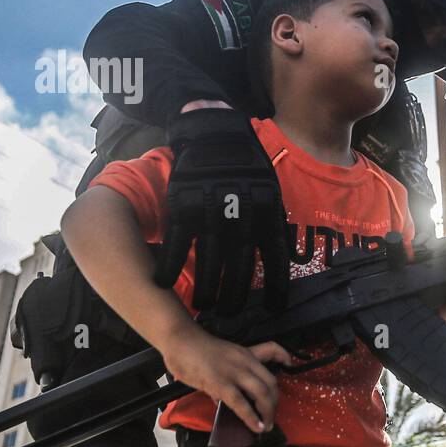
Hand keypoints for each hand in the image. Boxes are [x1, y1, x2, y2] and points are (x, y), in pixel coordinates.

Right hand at [157, 108, 291, 316]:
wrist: (215, 133)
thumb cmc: (246, 167)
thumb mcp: (270, 191)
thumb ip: (272, 224)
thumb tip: (281, 258)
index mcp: (267, 213)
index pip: (276, 259)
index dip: (276, 288)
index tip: (275, 309)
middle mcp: (241, 216)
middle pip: (239, 268)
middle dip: (235, 297)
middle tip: (229, 313)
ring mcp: (210, 211)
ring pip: (208, 262)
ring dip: (205, 290)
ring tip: (204, 307)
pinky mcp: (183, 204)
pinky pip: (176, 243)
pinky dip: (168, 265)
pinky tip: (164, 282)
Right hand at [160, 325, 292, 432]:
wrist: (180, 341)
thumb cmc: (194, 350)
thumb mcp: (218, 359)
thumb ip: (224, 378)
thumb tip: (220, 400)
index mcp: (244, 353)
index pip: (271, 349)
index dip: (284, 357)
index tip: (289, 364)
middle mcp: (244, 362)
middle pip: (271, 381)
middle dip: (274, 402)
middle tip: (271, 415)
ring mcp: (234, 372)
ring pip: (262, 393)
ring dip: (268, 412)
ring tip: (267, 425)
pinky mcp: (220, 383)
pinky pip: (240, 403)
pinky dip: (251, 417)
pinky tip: (256, 426)